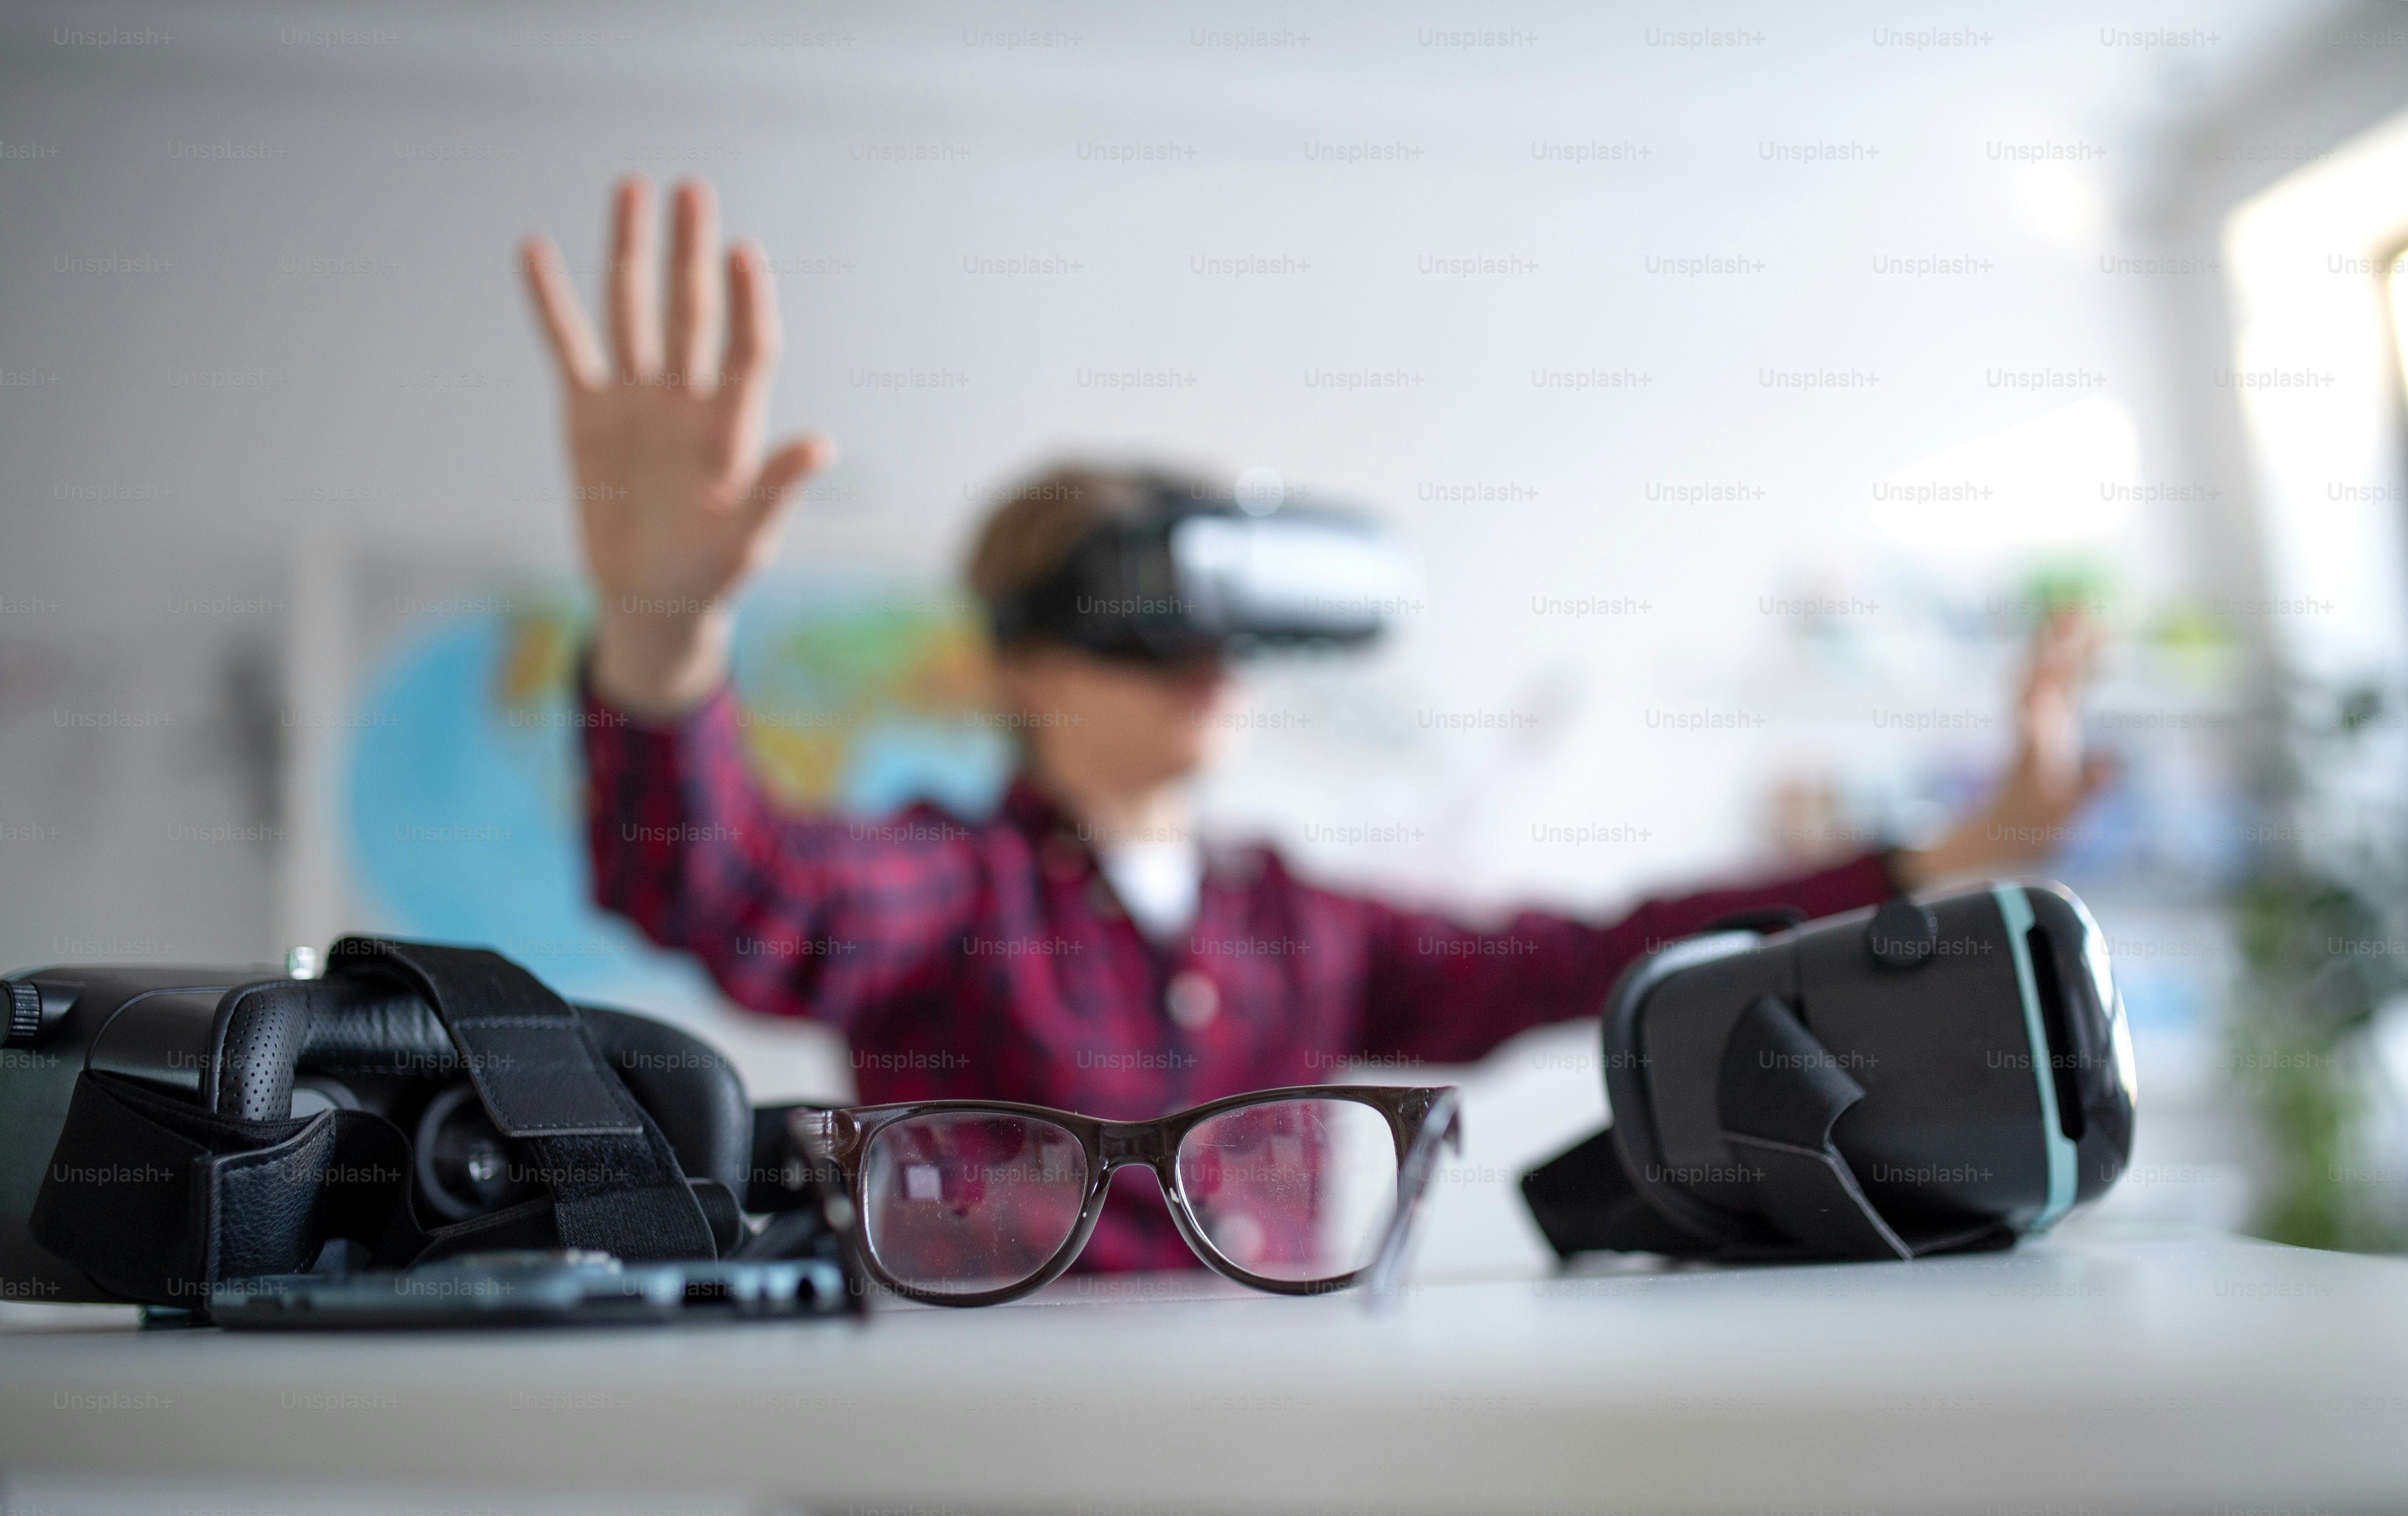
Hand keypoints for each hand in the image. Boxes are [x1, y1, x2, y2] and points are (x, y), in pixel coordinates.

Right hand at [521, 177, 832, 716]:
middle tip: (693, 190)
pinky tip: (536, 249)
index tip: (744, 254)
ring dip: (631, 251)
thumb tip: (823, 445)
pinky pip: (568, 345)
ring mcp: (636, 398)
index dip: (748, 303)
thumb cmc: (712, 573)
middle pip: (691, 311)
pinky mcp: (587, 412)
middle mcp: (685, 398)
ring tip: (633, 187)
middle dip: (690, 251)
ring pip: (632, 309)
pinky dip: (550, 301)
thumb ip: (777, 489)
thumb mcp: (748, 539)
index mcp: (730, 426)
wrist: (653, 599)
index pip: (747, 349)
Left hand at [1895, 608, 2113, 889]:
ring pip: (2052, 674)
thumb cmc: (2027, 831)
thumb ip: (2089, 789)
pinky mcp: (2044, 732)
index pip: (2048, 688)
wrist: (1994, 838)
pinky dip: (2079, 669)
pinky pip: (2062, 690)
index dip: (2062, 657)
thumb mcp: (2062, 816)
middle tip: (2081, 602)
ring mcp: (2038, 725)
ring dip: (2066, 645)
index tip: (2076, 631)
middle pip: (2047, 669)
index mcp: (2037, 737)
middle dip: (2061, 636)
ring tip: (2088, 614)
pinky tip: (2105, 660)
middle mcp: (2034, 723)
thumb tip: (2112, 763)